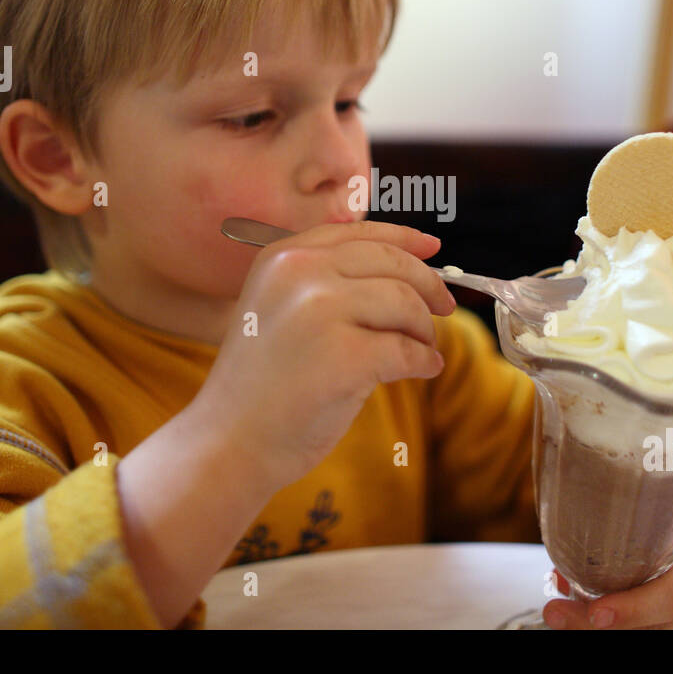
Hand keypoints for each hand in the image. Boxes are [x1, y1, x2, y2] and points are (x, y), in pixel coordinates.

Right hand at [199, 220, 456, 494]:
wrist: (229, 440)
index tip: (434, 248)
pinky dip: (423, 362)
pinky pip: (407, 350)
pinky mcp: (343, 355)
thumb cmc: (261, 384)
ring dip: (424, 330)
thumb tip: (406, 268)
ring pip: (405, 304)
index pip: (359, 233)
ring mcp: (320, 310)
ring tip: (422, 350)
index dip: (404, 239)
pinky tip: (422, 371)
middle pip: (391, 263)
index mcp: (282, 257)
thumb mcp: (280, 308)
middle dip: (427, 286)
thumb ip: (327, 282)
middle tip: (444, 309)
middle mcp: (299, 272)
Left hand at [543, 499, 672, 628]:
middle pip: (653, 628)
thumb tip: (561, 574)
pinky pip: (649, 636)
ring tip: (561, 615)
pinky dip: (616, 629)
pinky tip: (585, 620)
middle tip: (556, 613)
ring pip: (647, 638)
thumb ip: (621, 545)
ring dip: (597, 630)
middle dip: (596, 625)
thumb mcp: (666, 525)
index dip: (634, 609)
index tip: (596, 612)